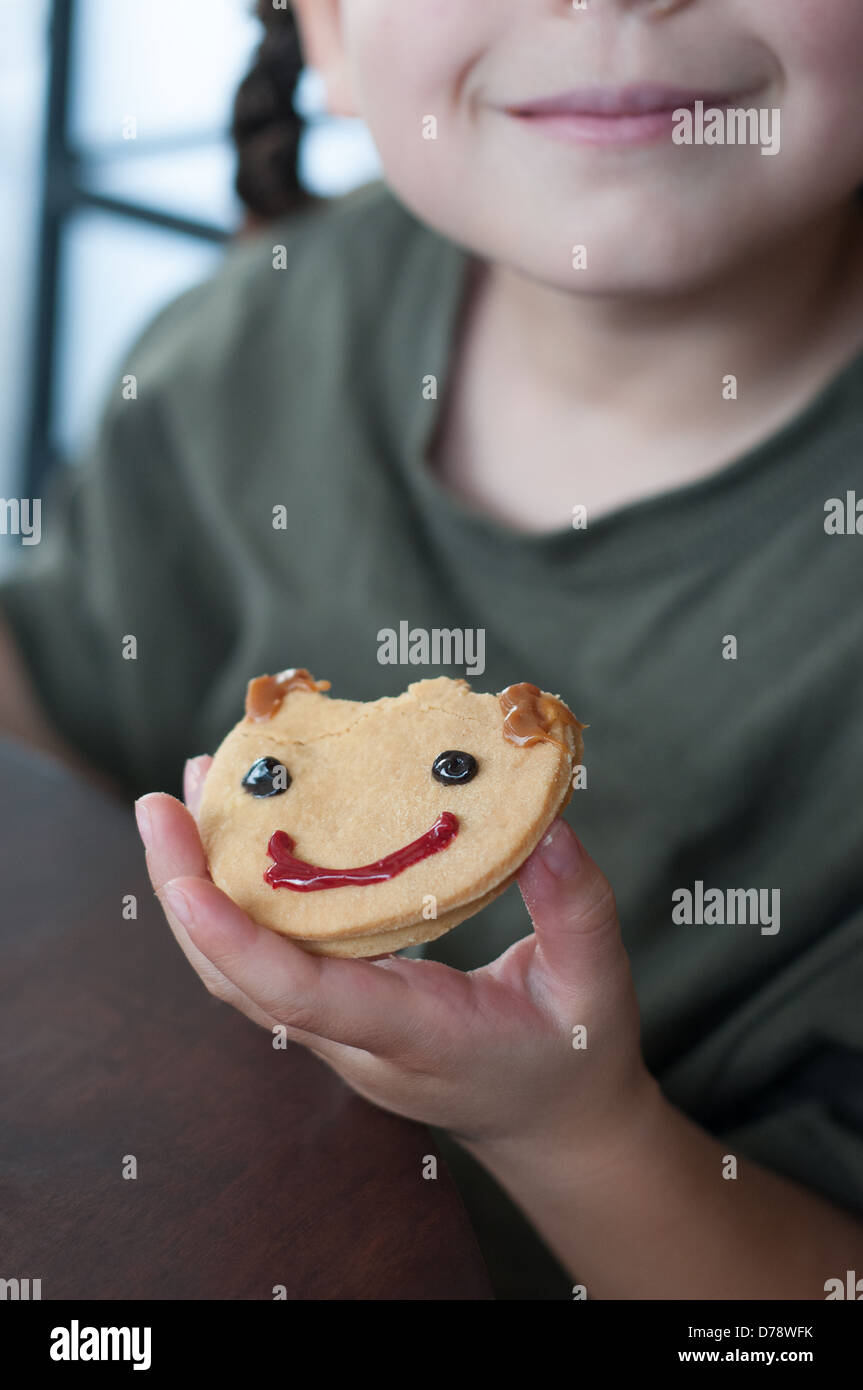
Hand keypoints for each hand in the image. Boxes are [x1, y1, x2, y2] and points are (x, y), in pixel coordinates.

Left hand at [134, 756, 655, 1160]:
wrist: (553, 1126)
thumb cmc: (575, 1058)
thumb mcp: (596, 984)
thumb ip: (577, 908)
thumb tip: (548, 828)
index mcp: (415, 1037)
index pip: (304, 1000)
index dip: (237, 942)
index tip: (184, 882)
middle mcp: (355, 1042)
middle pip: (239, 982)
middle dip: (186, 893)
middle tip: (162, 801)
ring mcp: (339, 1033)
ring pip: (238, 974)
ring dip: (199, 889)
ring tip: (187, 796)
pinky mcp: (337, 1013)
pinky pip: (266, 961)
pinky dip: (234, 900)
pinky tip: (238, 836)